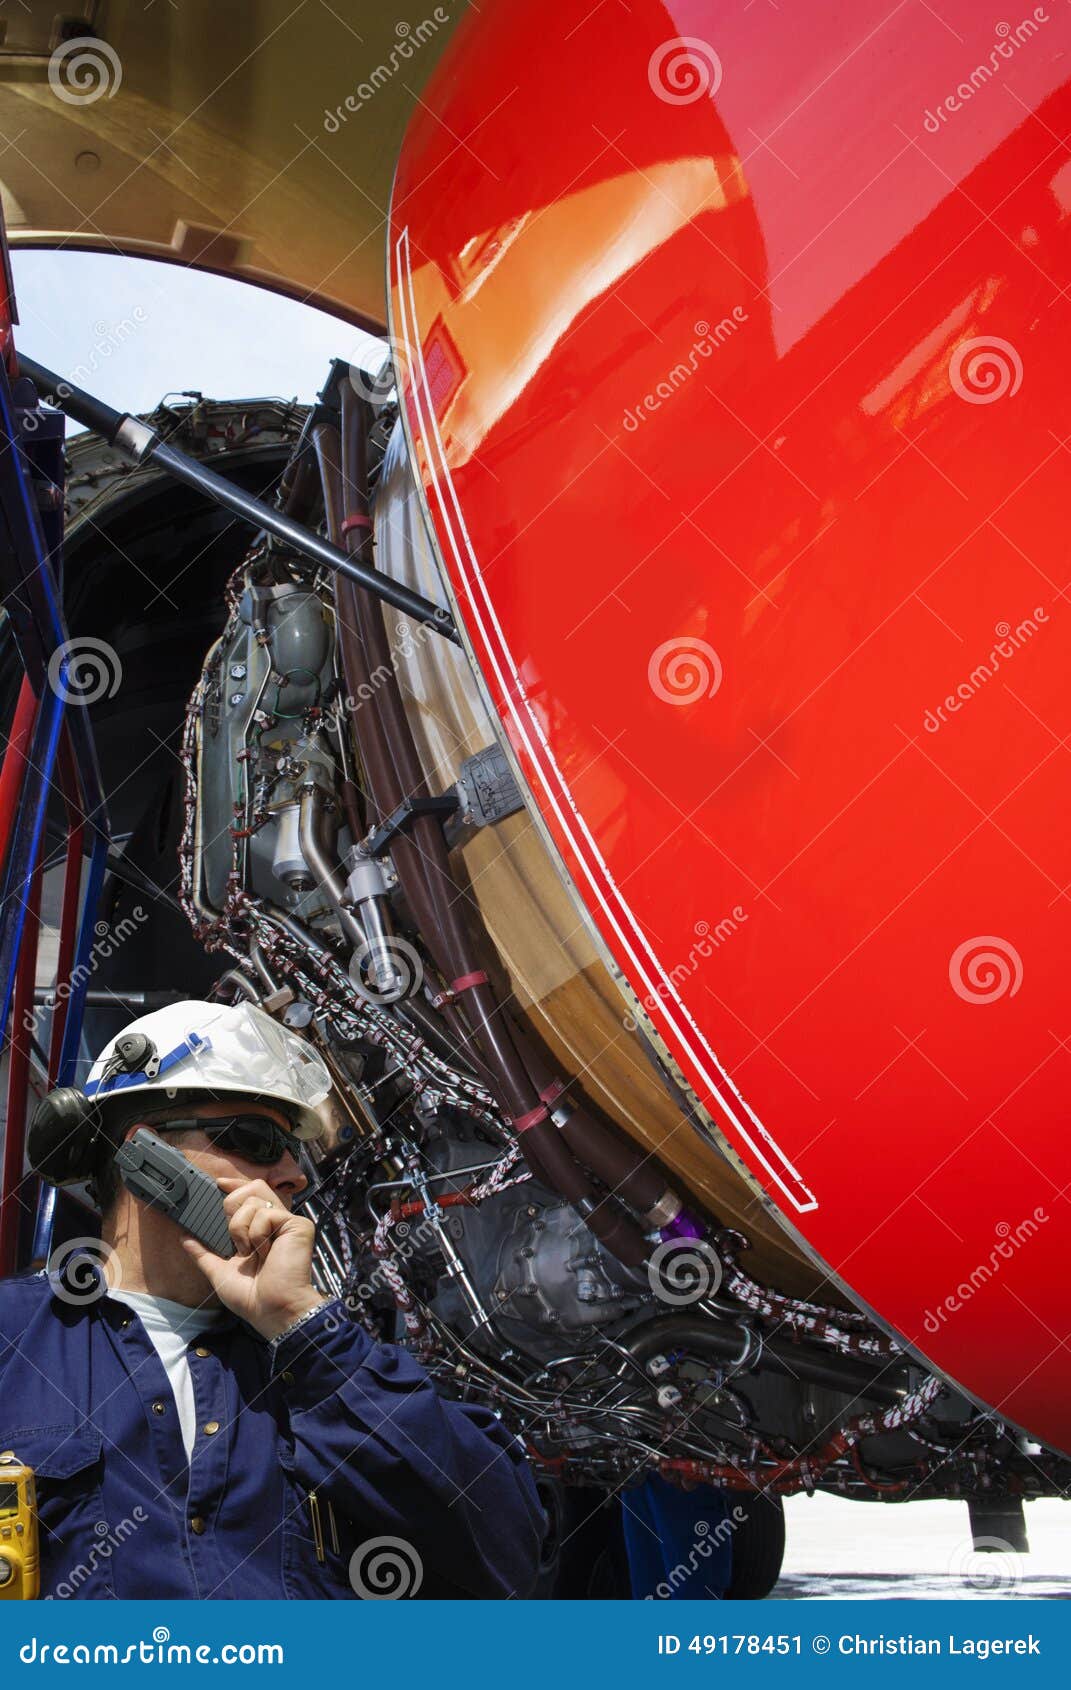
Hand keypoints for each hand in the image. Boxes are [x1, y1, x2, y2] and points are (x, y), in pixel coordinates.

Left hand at [181, 1177, 326, 1341]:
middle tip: (235, 1238)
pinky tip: (264, 1253)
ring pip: (254, 1200)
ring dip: (241, 1229)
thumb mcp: (220, 1272)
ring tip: (251, 1252)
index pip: (249, 1195)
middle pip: (252, 1188)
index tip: (218, 1183)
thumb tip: (185, 1238)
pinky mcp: (298, 1225)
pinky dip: (257, 1235)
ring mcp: (287, 1222)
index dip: (234, 1184)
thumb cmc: (251, 1297)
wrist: (271, 1310)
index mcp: (259, 1230)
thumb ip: (203, 1253)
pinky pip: (266, 1214)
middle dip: (233, 1208)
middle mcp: (274, 1222)